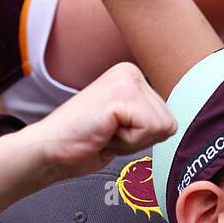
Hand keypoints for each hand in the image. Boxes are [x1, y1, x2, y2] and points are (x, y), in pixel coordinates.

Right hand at [22, 61, 175, 185]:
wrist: (49, 150)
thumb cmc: (81, 143)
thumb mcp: (125, 126)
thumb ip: (147, 120)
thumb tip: (175, 124)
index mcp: (132, 77)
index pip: (168, 120)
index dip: (143, 139)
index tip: (113, 133)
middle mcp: (131, 72)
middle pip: (169, 124)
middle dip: (140, 140)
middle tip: (107, 134)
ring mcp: (127, 80)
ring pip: (162, 127)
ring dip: (133, 142)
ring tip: (104, 132)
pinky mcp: (121, 95)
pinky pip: (148, 131)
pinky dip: (127, 142)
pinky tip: (103, 132)